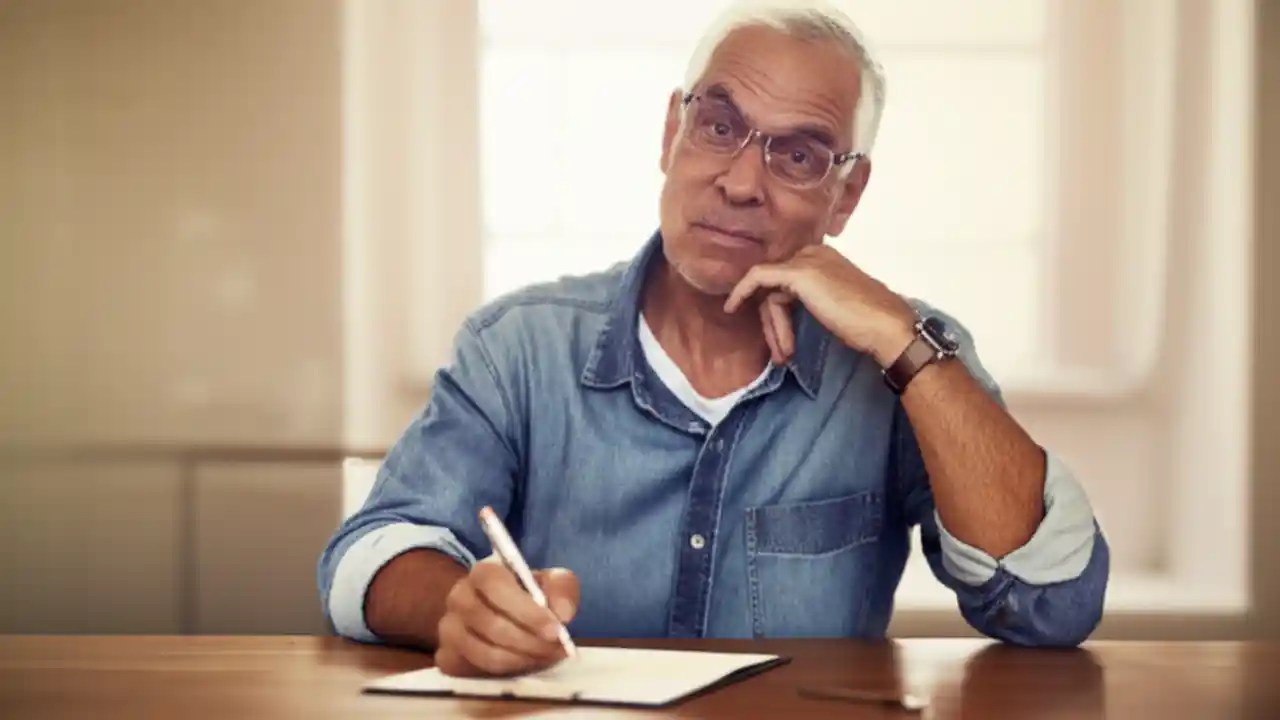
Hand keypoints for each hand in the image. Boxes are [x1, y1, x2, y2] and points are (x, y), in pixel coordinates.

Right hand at [434, 556, 579, 676]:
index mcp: (483, 572)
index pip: (496, 586)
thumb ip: (562, 589)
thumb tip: (562, 614)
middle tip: (556, 650)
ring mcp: (448, 628)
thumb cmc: (526, 595)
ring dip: (521, 659)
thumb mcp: (549, 583)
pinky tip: (523, 663)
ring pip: (484, 651)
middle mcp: (459, 597)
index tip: (555, 631)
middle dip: (529, 641)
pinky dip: (506, 671)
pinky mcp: (447, 657)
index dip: (527, 611)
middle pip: (491, 623)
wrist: (494, 613)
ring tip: (544, 657)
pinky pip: (475, 670)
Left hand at [724, 244, 917, 366]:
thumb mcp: (834, 306)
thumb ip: (813, 300)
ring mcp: (806, 260)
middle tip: (781, 354)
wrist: (884, 325)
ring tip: (784, 355)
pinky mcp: (798, 273)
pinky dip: (741, 292)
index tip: (780, 340)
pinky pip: (758, 278)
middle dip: (774, 323)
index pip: (788, 281)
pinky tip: (732, 306)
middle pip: (776, 286)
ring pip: (769, 291)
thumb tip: (786, 314)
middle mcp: (814, 252)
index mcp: (824, 257)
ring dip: (773, 327)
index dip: (778, 312)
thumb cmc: (866, 322)